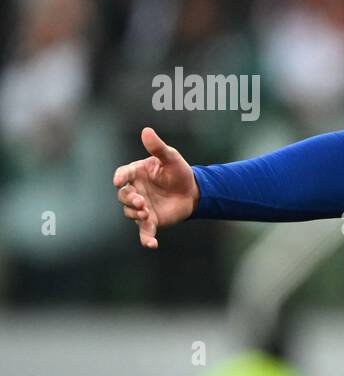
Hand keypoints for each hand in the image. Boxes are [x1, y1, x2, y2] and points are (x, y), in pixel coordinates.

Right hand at [113, 127, 198, 248]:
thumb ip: (158, 148)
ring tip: (147, 212)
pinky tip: (151, 245)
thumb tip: (146, 130)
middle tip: (140, 201)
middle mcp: (135, 190)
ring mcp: (141, 207)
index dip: (120, 177)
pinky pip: (144, 232)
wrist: (193, 192)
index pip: (123, 174)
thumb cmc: (179, 172)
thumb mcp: (171, 158)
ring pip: (129, 212)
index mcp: (136, 174)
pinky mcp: (151, 221)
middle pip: (123, 195)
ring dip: (136, 213)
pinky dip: (146, 239)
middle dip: (129, 199)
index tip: (119, 180)